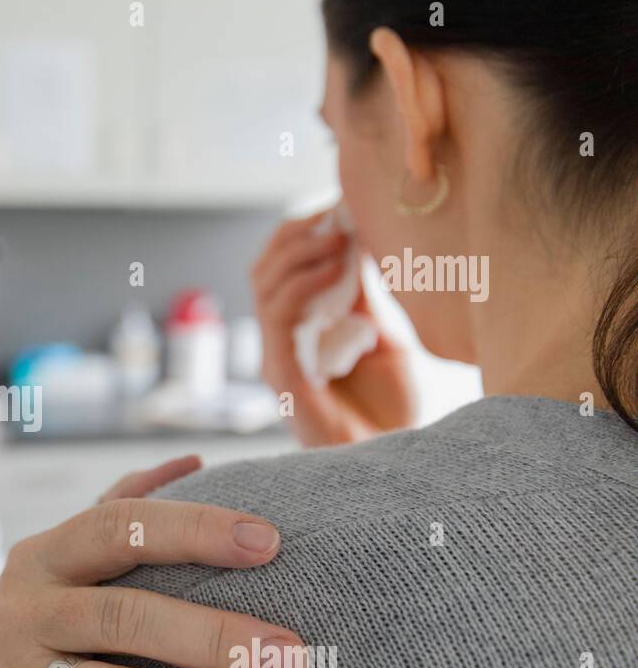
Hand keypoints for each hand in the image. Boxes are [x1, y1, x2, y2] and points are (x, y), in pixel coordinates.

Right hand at [0, 456, 303, 667]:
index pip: (119, 528)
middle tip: (294, 659)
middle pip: (122, 618)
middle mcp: (25, 613)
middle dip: (214, 638)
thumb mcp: (69, 553)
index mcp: (47, 555)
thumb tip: (193, 461)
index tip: (270, 542)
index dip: (193, 530)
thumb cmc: (51, 609)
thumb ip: (127, 505)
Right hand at [251, 209, 416, 446]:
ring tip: (338, 235)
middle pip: (264, 270)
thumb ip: (365, 294)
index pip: (280, 268)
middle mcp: (282, 344)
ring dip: (300, 251)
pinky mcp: (286, 378)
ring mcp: (280, 360)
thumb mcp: (385, 333)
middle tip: (335, 213)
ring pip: (265, 286)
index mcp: (301, 332)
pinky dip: (304, 285)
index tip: (339, 205)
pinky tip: (336, 268)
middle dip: (296, 233)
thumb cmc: (395, 409)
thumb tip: (360, 237)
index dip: (301, 231)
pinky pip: (280, 318)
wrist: (402, 462)